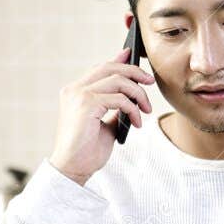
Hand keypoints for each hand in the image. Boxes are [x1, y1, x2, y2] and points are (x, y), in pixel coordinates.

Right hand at [48, 47, 153, 184]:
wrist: (73, 169)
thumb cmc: (87, 150)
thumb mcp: (104, 122)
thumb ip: (113, 105)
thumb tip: (129, 92)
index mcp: (74, 92)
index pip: (100, 68)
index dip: (118, 60)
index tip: (133, 54)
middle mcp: (74, 90)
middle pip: (110, 68)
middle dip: (134, 72)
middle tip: (150, 83)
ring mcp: (79, 96)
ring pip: (118, 81)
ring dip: (138, 94)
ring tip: (146, 110)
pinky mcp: (86, 105)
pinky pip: (120, 99)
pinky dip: (133, 109)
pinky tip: (137, 122)